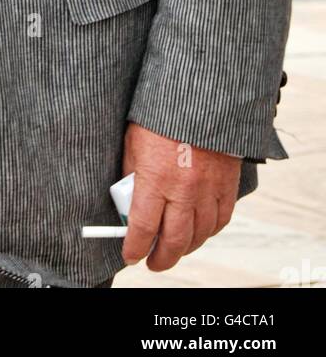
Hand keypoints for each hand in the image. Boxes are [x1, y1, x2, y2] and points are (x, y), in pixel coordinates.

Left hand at [121, 121, 241, 270]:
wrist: (199, 94)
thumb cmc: (160, 115)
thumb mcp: (133, 142)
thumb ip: (132, 175)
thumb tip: (129, 202)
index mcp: (155, 178)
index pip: (143, 229)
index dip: (134, 248)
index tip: (130, 255)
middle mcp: (184, 189)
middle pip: (175, 241)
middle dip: (162, 258)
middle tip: (154, 263)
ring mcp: (209, 188)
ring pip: (200, 234)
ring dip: (186, 248)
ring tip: (175, 249)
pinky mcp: (227, 182)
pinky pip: (221, 218)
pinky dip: (209, 230)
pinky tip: (200, 231)